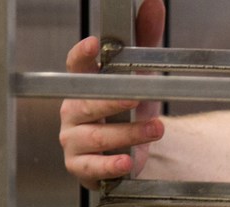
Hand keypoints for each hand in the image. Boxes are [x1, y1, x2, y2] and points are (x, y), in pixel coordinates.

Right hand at [58, 0, 166, 188]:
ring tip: (157, 128)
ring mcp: (73, 140)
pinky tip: (127, 162)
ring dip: (128, 132)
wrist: (130, 152)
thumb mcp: (140, 75)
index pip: (76, 67)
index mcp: (82, 85)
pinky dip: (109, 165)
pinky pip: (91, 167)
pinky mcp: (80, 166)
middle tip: (141, 95)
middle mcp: (72, 111)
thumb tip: (154, 4)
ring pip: (95, 136)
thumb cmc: (128, 110)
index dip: (83, 56)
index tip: (95, 44)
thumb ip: (145, 39)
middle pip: (87, 103)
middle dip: (116, 100)